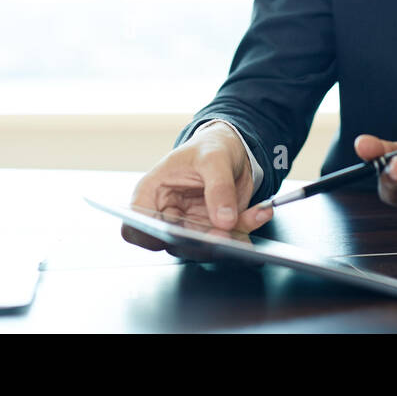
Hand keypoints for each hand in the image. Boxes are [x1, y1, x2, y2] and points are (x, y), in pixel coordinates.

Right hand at [121, 121, 273, 251]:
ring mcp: (193, 227)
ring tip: (255, 215)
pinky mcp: (216, 231)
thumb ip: (218, 187)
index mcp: (151, 195)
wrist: (230, 149)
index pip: (135, 227)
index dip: (146, 237)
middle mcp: (169, 217)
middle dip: (203, 243)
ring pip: (207, 247)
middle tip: (225, 235)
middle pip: (176, 244)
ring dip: (233, 238)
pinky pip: (232, 240)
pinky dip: (249, 228)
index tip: (169, 235)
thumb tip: (224, 220)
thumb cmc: (208, 148)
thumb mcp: (212, 158)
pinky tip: (262, 211)